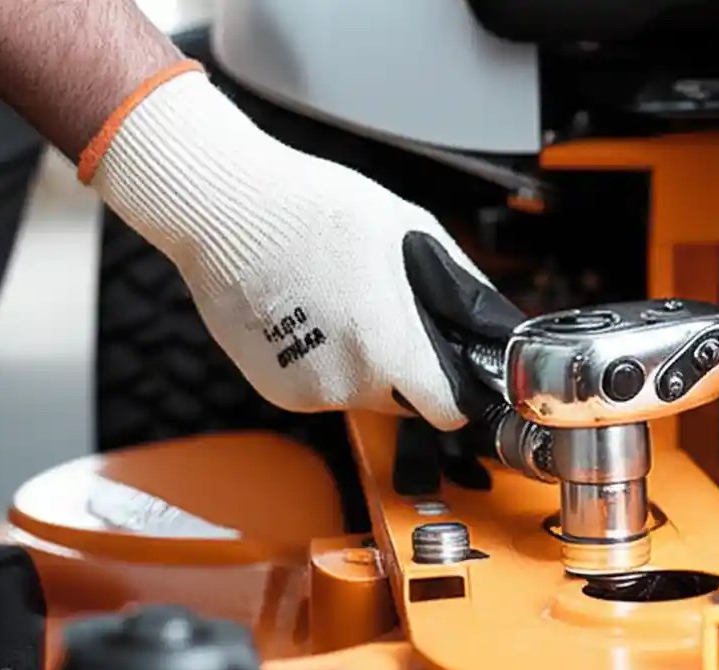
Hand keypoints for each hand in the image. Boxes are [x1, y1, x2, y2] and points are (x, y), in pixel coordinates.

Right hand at [89, 70, 523, 428]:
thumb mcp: (413, 229)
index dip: (458, 390)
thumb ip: (460, 286)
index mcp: (389, 347)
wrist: (224, 210)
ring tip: (340, 305)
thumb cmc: (314, 209)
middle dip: (408, 368)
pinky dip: (324, 363)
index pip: (448, 411)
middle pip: (405, 402)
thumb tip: (494, 323)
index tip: (456, 370)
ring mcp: (307, 392)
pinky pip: (322, 388)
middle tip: (388, 313)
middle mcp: (347, 383)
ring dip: (364, 364)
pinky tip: (309, 315)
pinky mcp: (275, 391)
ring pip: (362, 395)